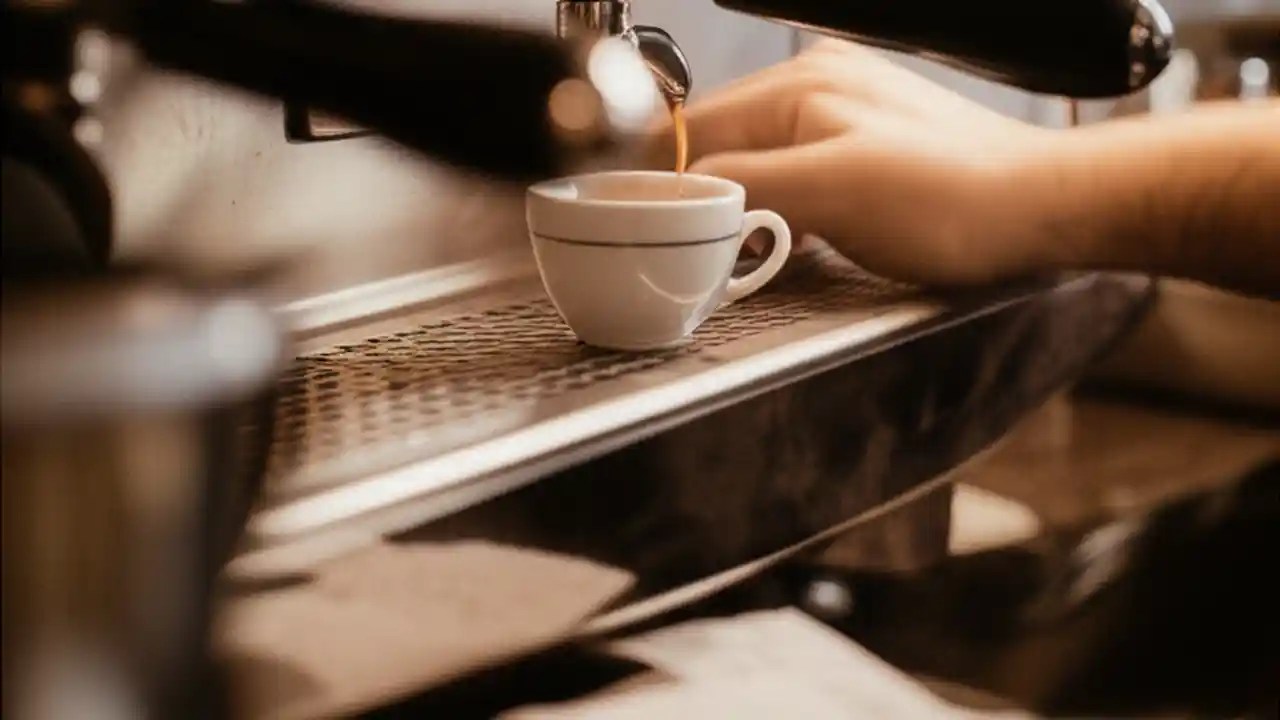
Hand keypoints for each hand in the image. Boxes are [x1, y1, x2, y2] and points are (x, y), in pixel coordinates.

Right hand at [649, 40, 1062, 286]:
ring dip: (733, 202)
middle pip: (718, 140)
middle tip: (675, 247)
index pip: (693, 127)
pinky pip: (789, 169)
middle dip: (693, 192)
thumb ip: (748, 183)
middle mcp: (816, 86)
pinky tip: (779, 234)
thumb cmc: (953, 199)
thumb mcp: (835, 191)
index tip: (634, 224)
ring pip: (752, 157)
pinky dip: (772, 202)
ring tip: (722, 247)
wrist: (1041, 206)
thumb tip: (685, 193)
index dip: (658, 177)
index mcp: (801, 86)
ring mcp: (842, 113)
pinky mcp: (862, 145)